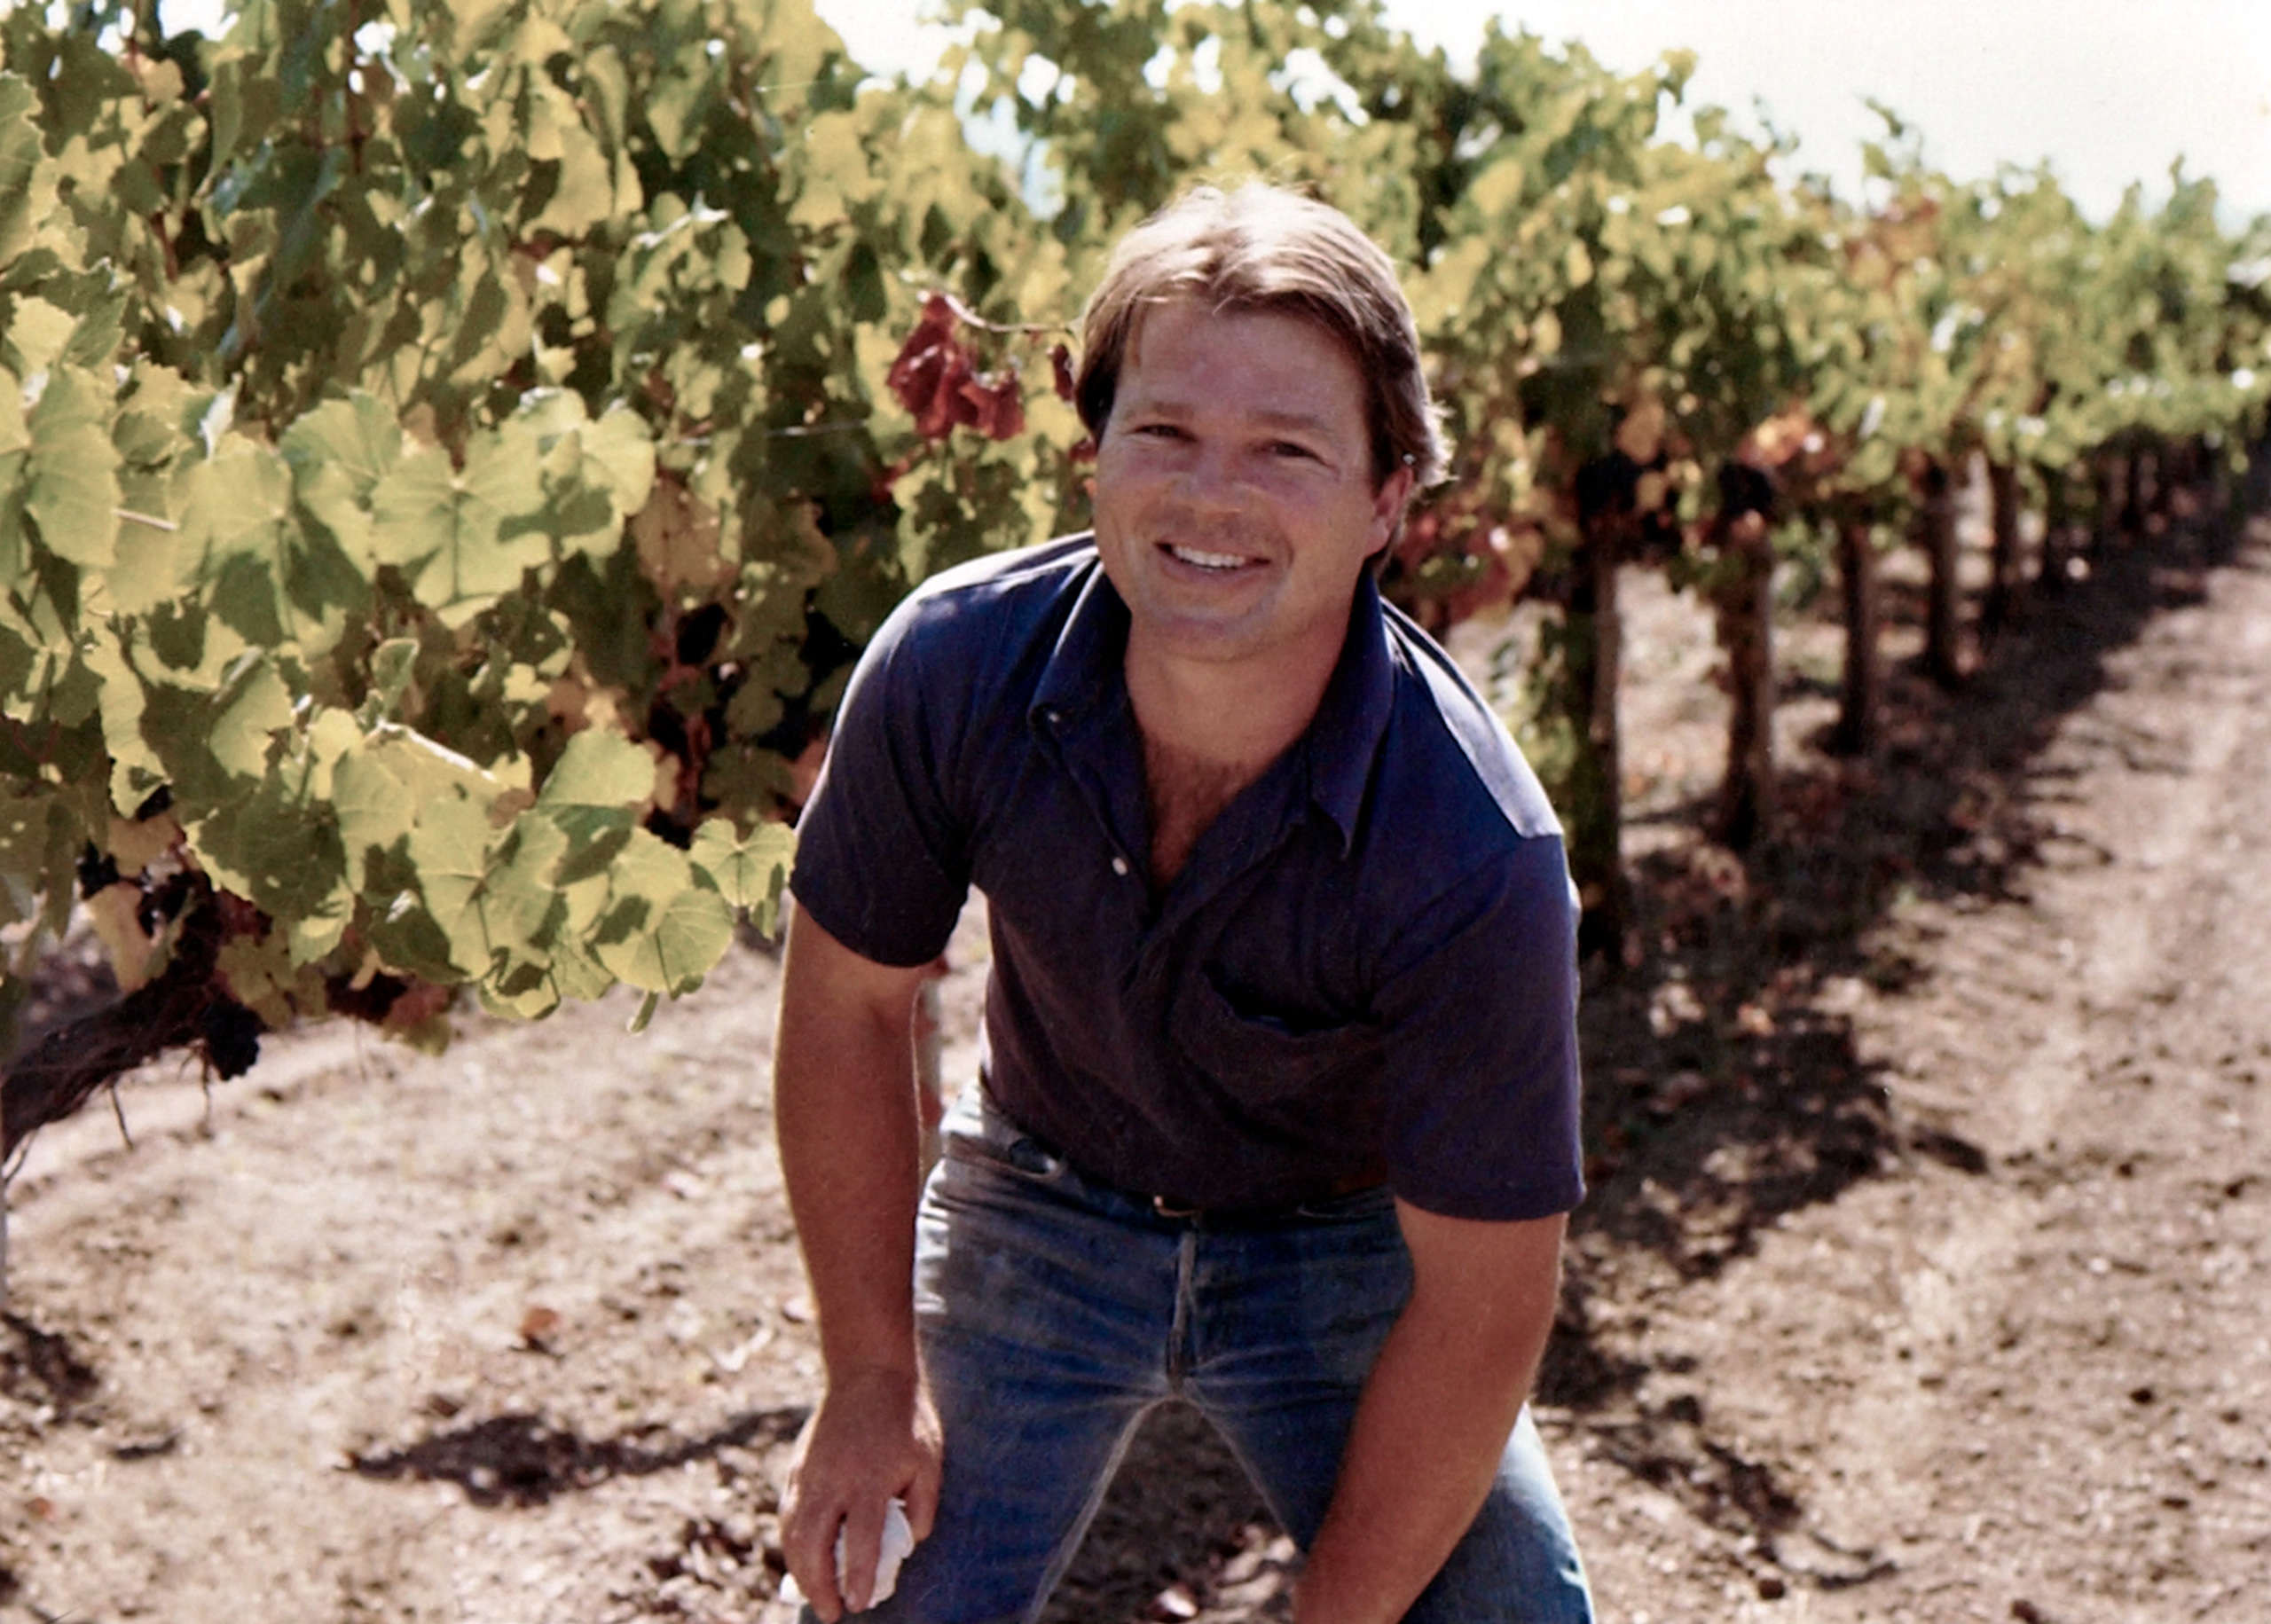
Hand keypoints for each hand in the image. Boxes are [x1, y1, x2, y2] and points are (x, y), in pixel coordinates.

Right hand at [781, 1364, 942, 1618]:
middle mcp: (832, 1482)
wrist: (868, 1372)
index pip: (861, 1543)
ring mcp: (808, 1475)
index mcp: (868, 1482)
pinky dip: (790, 1543)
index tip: (859, 1604)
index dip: (859, 1579)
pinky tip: (801, 1560)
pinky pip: (786, 1515)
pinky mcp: (797, 1469)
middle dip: (819, 1587)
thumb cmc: (905, 1418)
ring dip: (800, 1571)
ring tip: (814, 1595)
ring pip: (793, 1534)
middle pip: (814, 1546)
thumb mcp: (928, 1460)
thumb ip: (922, 1505)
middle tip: (832, 1613)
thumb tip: (910, 1542)